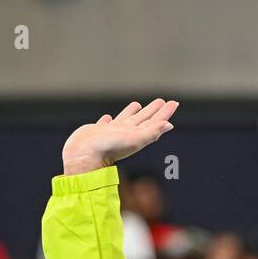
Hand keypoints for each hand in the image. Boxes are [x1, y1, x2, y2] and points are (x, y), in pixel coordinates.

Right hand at [61, 99, 178, 175]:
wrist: (83, 157)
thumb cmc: (108, 149)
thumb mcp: (134, 139)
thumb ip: (151, 132)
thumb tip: (169, 125)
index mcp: (136, 135)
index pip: (154, 122)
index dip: (165, 113)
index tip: (174, 102)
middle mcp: (125, 134)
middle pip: (143, 119)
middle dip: (152, 111)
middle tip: (161, 101)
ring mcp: (110, 133)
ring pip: (125, 119)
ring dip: (132, 112)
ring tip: (137, 104)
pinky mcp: (96, 132)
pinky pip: (105, 124)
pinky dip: (108, 120)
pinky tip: (107, 118)